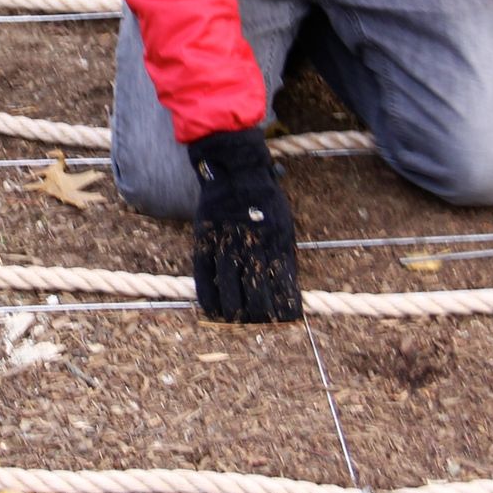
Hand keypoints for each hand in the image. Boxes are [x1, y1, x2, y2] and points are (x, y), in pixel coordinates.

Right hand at [186, 128, 301, 323]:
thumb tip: (287, 286)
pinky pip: (205, 276)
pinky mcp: (207, 241)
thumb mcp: (284, 222)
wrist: (236, 170)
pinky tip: (213, 311)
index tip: (288, 318)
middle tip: (261, 322)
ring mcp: (227, 244)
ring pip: (230, 288)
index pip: (282, 284)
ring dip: (235, 311)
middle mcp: (253, 245)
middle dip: (260, 313)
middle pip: (256, 292)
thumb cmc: (264, 197)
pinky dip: (209, 297)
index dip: (285, 305)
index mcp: (277, 241)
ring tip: (238, 321)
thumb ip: (284, 252)